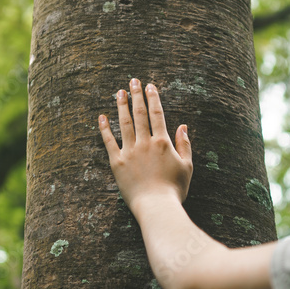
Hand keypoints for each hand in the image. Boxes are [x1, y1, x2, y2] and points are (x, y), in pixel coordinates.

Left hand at [98, 78, 193, 212]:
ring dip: (121, 106)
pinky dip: (105, 128)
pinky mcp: (117, 163)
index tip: (150, 86)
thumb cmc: (174, 189)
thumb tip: (182, 126)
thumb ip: (184, 145)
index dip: (153, 98)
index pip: (156, 114)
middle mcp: (145, 143)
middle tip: (133, 81)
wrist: (156, 207)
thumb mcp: (187, 166)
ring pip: (124, 123)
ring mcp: (130, 152)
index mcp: (162, 142)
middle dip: (136, 95)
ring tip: (119, 92)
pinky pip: (109, 142)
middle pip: (139, 114)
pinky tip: (102, 117)